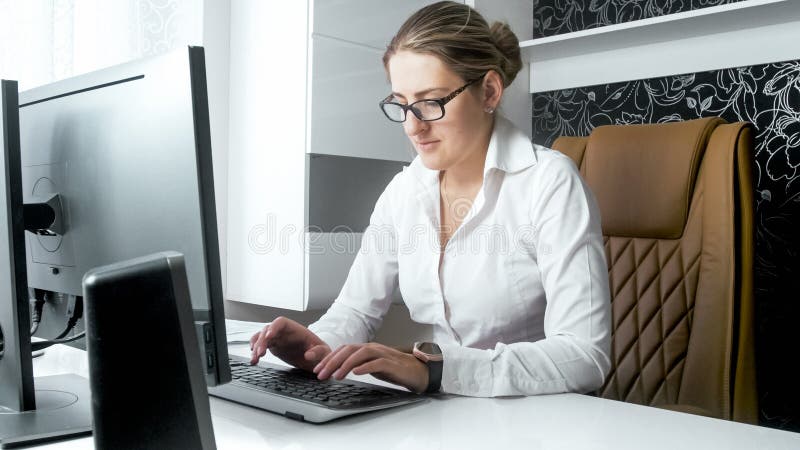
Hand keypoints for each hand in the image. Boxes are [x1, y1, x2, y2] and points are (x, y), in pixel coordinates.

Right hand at [249, 316, 330, 371]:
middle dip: (262, 340)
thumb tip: (308, 355)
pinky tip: (254, 359)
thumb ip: (318, 352)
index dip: (274, 327)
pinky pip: (260, 345)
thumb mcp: (324, 352)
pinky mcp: (273, 347)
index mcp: (295, 329)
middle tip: (260, 353)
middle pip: (268, 330)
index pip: (281, 322)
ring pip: (261, 338)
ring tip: (255, 358)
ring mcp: (277, 339)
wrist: (316, 360)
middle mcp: (284, 332)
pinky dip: (255, 351)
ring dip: (256, 346)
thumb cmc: (321, 352)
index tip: (269, 336)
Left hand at [313, 342, 428, 393]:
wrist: (417, 372)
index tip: (317, 369)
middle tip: (321, 375)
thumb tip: (337, 371)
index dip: (329, 358)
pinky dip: (365, 367)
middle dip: (332, 362)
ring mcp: (382, 354)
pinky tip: (356, 373)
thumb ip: (357, 365)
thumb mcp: (371, 366)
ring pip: (360, 354)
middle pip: (349, 350)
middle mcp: (372, 348)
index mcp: (366, 349)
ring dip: (345, 365)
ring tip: (336, 376)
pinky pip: (376, 363)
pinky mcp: (392, 364)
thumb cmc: (394, 369)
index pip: (343, 350)